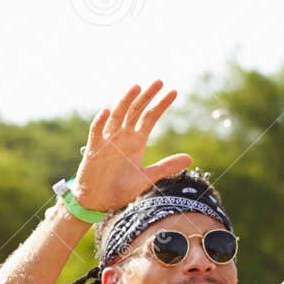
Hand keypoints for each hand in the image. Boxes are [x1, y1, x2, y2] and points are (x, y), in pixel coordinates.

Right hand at [73, 80, 191, 212]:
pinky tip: (106, 111)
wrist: (98, 202)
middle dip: (147, 96)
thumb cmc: (120, 191)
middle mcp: (122, 137)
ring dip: (126, 101)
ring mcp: (107, 141)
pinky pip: (96, 132)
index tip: (174, 92)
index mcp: (136, 142)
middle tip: (159, 81)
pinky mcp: (93, 149)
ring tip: (137, 87)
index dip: (161, 105)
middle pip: (135, 111)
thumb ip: (166, 167)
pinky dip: (100, 121)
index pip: (150, 118)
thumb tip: (190, 158)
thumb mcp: (147, 178)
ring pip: (117, 116)